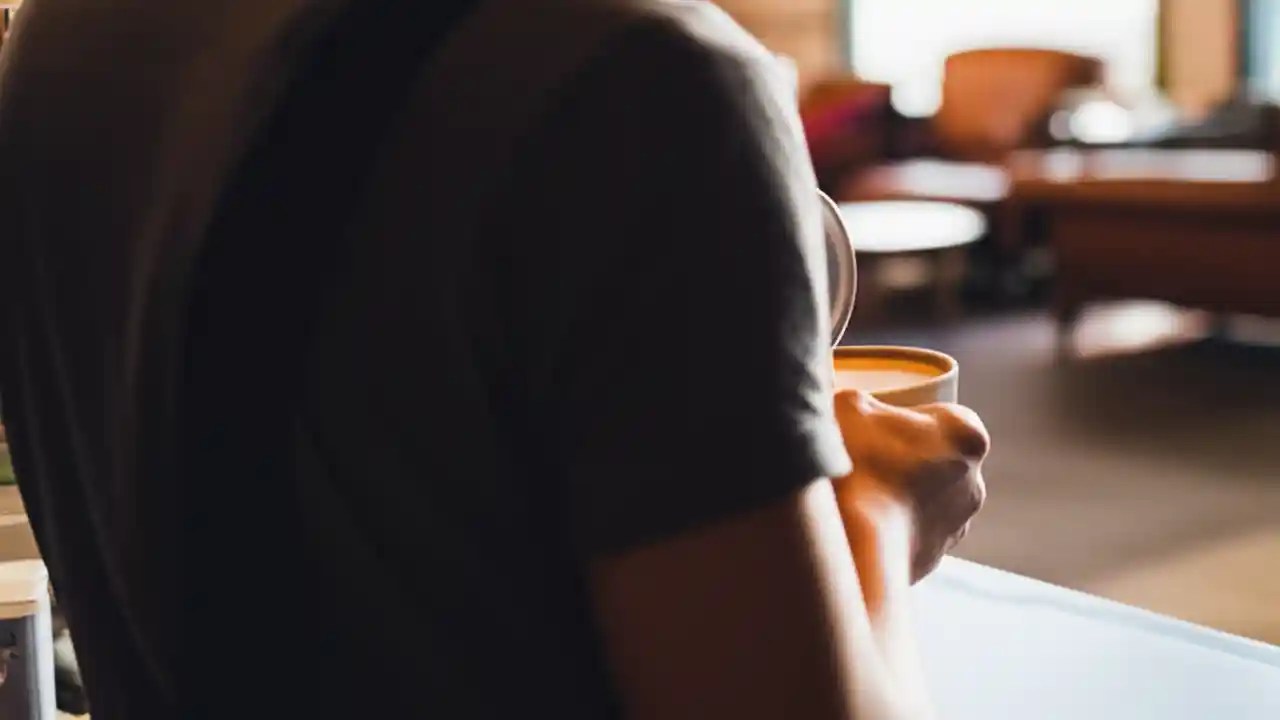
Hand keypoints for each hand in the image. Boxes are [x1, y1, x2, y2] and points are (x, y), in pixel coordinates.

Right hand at [832, 390, 988, 583]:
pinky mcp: (934, 559)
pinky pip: (912, 534)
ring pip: (928, 499)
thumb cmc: (860, 464)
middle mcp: (974, 482)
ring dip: (900, 494)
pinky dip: (892, 527)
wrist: (855, 542)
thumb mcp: (850, 405)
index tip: (880, 423)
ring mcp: (957, 526)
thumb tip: (854, 407)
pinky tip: (862, 523)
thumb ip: (859, 399)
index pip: (943, 416)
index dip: (909, 417)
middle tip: (865, 455)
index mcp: (966, 434)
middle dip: (907, 457)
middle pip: (938, 459)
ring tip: (860, 492)